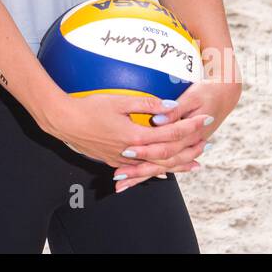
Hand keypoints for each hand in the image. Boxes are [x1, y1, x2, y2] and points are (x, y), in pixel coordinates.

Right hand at [40, 92, 207, 168]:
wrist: (64, 122)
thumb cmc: (89, 108)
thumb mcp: (119, 101)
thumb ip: (146, 103)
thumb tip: (170, 106)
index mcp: (135, 136)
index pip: (170, 133)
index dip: (190, 127)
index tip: (205, 120)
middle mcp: (132, 152)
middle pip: (168, 155)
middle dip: (189, 150)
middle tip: (206, 144)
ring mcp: (123, 159)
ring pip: (156, 166)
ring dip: (177, 164)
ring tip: (193, 163)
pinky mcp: (114, 160)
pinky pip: (141, 169)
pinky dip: (156, 170)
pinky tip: (164, 170)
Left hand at [112, 79, 241, 192]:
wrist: (227, 93)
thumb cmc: (209, 92)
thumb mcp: (192, 96)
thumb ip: (174, 110)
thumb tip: (157, 120)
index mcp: (191, 134)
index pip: (165, 147)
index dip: (145, 151)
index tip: (126, 152)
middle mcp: (190, 145)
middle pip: (162, 163)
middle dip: (139, 171)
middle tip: (118, 176)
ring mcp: (189, 148)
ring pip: (164, 167)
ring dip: (143, 176)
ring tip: (123, 184)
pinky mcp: (187, 146)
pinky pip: (170, 164)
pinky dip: (155, 171)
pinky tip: (140, 178)